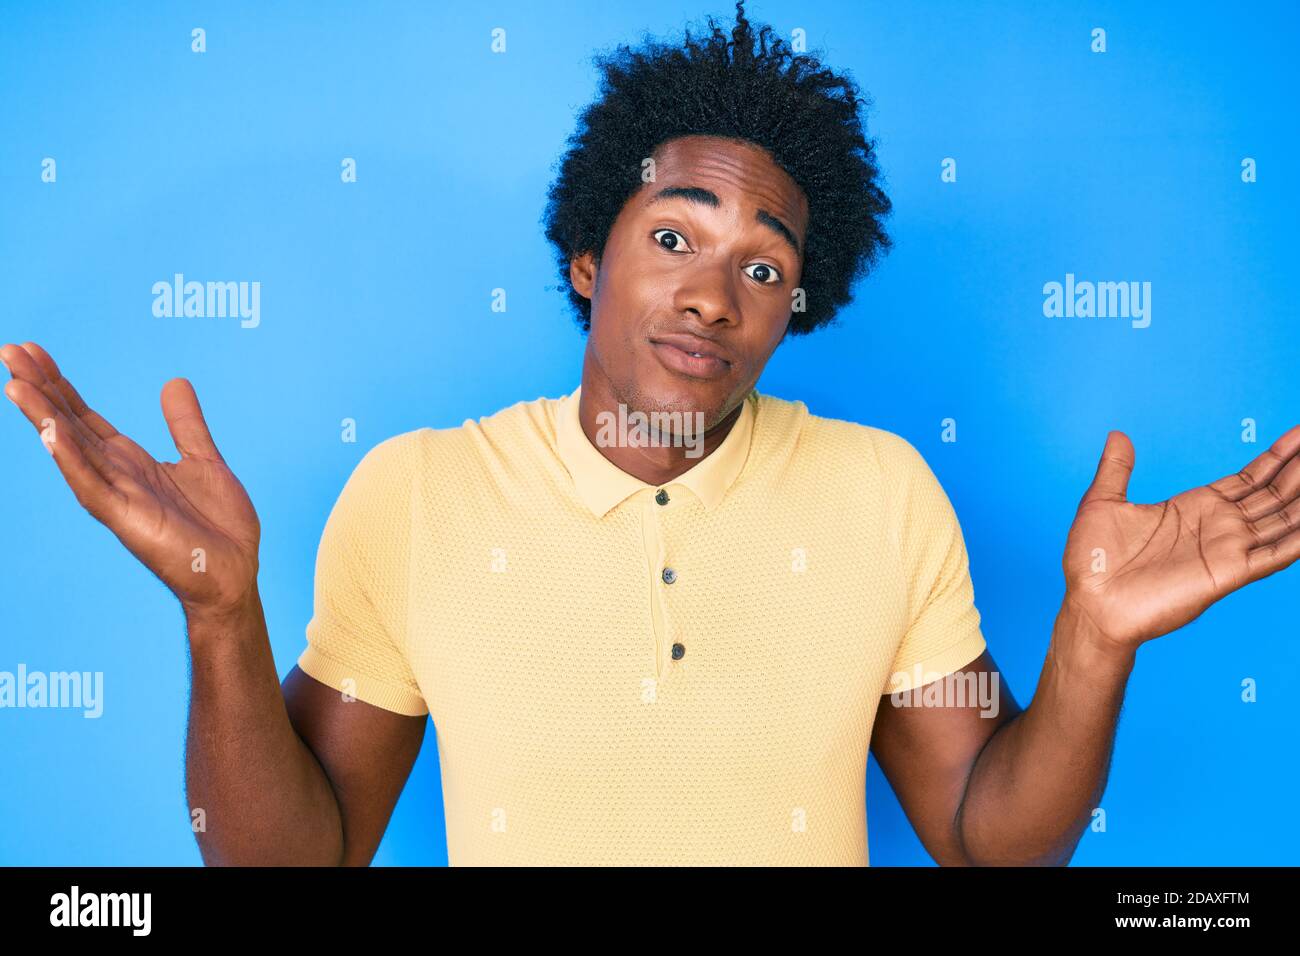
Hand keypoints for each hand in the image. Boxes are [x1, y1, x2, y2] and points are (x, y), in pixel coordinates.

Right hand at [1, 341, 260, 618]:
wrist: (235, 573)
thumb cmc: (218, 526)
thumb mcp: (204, 460)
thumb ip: (185, 425)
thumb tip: (173, 381)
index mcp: (131, 461)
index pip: (85, 416)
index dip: (60, 385)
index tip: (31, 352)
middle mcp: (116, 476)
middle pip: (70, 425)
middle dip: (41, 389)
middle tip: (10, 350)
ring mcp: (118, 497)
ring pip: (72, 451)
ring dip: (44, 418)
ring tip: (14, 384)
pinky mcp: (127, 520)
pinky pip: (92, 486)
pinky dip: (71, 459)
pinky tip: (51, 432)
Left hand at [1060, 426, 1299, 651]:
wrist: (1090, 605)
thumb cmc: (1093, 564)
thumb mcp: (1102, 503)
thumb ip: (1117, 469)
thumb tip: (1117, 436)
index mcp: (1195, 508)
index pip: (1249, 478)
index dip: (1277, 457)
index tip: (1299, 433)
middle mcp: (1219, 527)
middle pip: (1275, 493)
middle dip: (1299, 469)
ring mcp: (1227, 550)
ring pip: (1284, 518)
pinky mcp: (1229, 573)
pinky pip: (1276, 554)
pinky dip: (1299, 539)